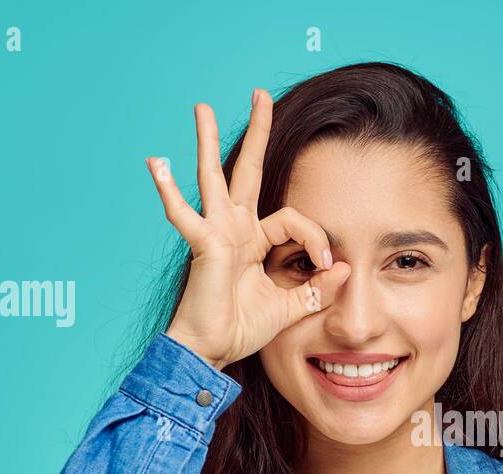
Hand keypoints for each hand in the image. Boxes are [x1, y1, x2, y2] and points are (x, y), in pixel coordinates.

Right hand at [145, 91, 350, 369]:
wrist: (213, 349)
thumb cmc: (242, 328)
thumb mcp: (292, 306)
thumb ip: (319, 287)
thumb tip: (347, 267)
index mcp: (255, 240)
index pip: (293, 220)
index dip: (316, 238)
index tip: (329, 265)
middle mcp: (234, 229)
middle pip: (247, 171)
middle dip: (258, 133)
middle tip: (261, 94)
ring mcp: (216, 233)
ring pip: (213, 178)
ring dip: (208, 142)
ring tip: (202, 108)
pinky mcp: (202, 245)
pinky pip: (184, 214)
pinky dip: (168, 190)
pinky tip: (155, 164)